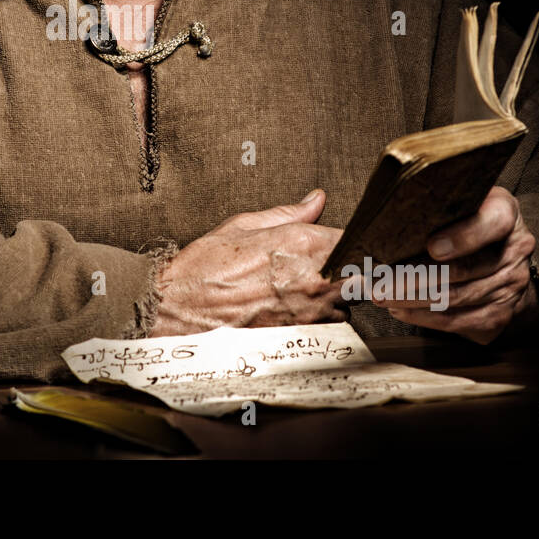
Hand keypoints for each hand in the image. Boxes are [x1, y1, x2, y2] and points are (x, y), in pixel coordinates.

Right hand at [148, 189, 355, 337]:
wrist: (178, 310)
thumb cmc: (204, 269)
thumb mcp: (243, 226)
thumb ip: (288, 214)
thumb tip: (315, 200)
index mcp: (302, 243)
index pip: (356, 239)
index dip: (352, 241)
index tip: (342, 242)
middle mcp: (314, 279)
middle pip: (361, 274)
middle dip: (349, 269)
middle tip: (324, 267)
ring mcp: (311, 312)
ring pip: (347, 304)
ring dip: (335, 297)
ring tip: (302, 291)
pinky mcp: (302, 337)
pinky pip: (329, 328)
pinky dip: (320, 320)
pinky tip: (294, 312)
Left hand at [374, 185, 536, 343]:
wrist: (504, 256)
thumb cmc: (467, 220)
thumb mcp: (459, 203)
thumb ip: (432, 209)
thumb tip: (378, 223)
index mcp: (505, 213)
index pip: (493, 223)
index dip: (464, 237)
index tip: (432, 247)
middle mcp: (515, 250)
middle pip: (465, 269)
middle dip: (415, 279)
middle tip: (380, 283)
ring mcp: (511, 285)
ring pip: (456, 298)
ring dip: (412, 300)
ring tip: (381, 297)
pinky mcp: (500, 313)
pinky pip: (459, 321)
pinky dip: (424, 317)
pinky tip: (400, 310)